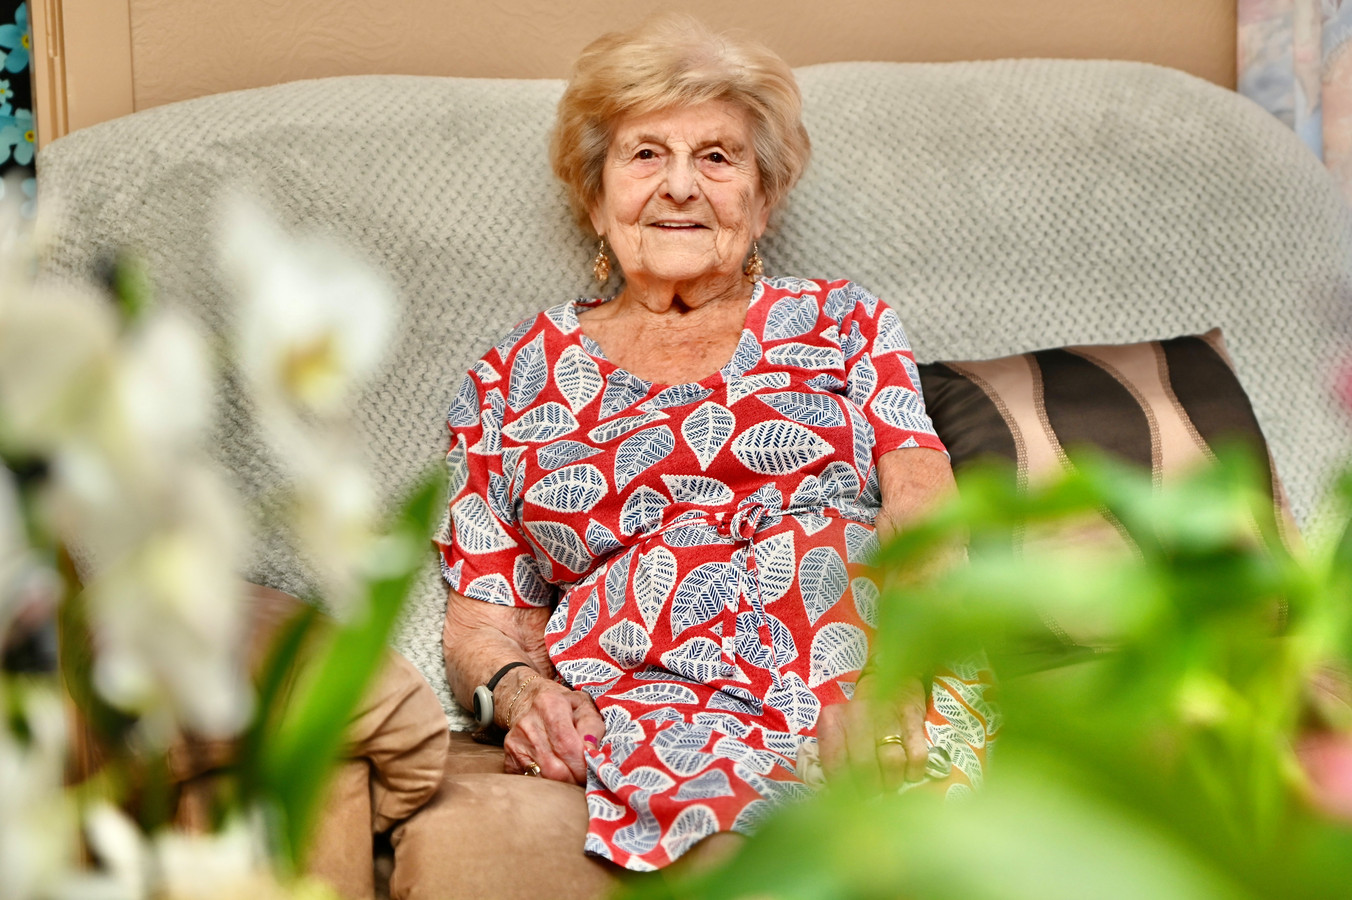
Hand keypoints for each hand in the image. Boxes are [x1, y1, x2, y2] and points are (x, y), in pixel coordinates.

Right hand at [501, 675, 605, 784]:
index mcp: (549, 705)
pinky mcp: (508, 757)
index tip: (591, 772)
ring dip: (560, 783)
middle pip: (553, 768)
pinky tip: (554, 772)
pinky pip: (530, 781)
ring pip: (541, 778)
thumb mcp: (586, 708)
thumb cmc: (566, 708)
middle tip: (583, 778)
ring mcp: (514, 741)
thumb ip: (592, 730)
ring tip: (571, 775)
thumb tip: (591, 755)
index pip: (567, 747)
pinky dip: (546, 783)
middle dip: (572, 779)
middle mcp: (527, 723)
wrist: (532, 702)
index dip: (582, 766)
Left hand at [816, 674, 927, 791]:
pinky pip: (917, 755)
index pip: (834, 762)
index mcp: (833, 720)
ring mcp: (887, 716)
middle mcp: (858, 716)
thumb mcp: (839, 729)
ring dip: (892, 782)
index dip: (843, 788)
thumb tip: (839, 795)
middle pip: (864, 765)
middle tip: (873, 797)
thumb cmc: (859, 716)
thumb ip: (835, 755)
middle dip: (870, 790)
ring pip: (892, 762)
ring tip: (891, 786)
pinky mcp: (913, 717)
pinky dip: (914, 771)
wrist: (889, 680)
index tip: (850, 800)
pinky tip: (910, 774)